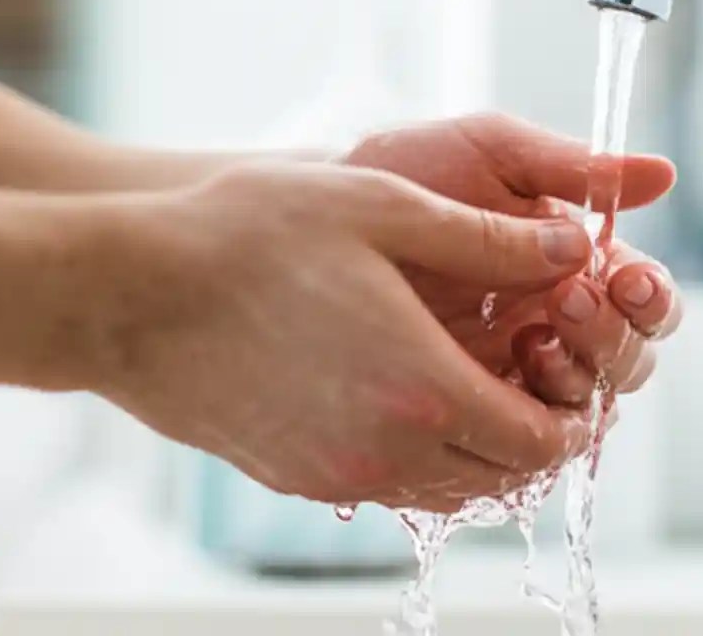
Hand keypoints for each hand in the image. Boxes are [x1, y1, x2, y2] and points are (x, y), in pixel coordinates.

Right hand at [89, 162, 598, 511]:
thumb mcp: (384, 209)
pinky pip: (390, 489)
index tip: (569, 374)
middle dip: (536, 436)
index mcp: (423, 388)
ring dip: (482, 451)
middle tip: (535, 379)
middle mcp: (386, 452)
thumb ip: (490, 239)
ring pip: (449, 492)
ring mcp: (336, 475)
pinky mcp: (296, 478)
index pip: (540, 441)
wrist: (127, 294)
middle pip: (503, 479)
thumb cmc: (249, 237)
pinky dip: (423, 459)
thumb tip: (575, 249)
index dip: (572, 415)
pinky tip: (409, 398)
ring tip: (478, 386)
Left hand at [346, 114, 684, 406]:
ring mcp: (516, 376)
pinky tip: (491, 389)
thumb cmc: (409, 171)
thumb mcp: (492, 154)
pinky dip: (524, 427)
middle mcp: (558, 327)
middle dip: (611, 338)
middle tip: (566, 303)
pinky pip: (520, 442)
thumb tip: (663, 175)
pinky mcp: (471, 412)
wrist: (318, 214)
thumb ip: (575, 167)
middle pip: (628, 362)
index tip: (625, 278)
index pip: (646, 300)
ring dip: (576, 383)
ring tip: (530, 343)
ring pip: (585, 409)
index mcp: (578, 267)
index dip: (650, 297)